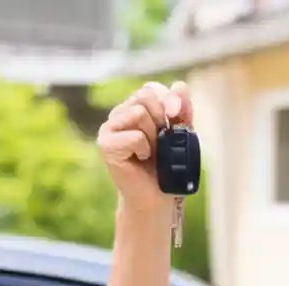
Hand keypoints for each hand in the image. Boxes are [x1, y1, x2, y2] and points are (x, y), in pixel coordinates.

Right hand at [97, 80, 193, 211]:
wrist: (157, 197)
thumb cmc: (168, 167)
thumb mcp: (182, 134)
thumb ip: (182, 110)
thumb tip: (179, 85)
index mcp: (136, 108)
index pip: (151, 88)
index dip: (168, 98)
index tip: (177, 115)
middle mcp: (120, 114)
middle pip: (145, 95)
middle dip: (162, 119)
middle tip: (160, 142)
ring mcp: (109, 128)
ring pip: (140, 113)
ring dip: (154, 136)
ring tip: (150, 152)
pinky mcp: (105, 144)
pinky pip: (135, 136)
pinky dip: (145, 149)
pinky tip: (140, 159)